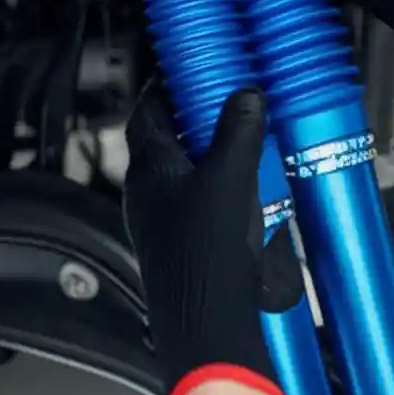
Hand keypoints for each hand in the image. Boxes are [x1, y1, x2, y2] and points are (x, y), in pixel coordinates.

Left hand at [125, 87, 294, 394]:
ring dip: (210, 158)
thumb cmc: (207, 252)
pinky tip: (248, 197)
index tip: (189, 71)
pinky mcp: (179, 249)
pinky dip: (218, 191)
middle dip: (195, 123)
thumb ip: (240, 130)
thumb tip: (246, 96)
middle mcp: (145, 196)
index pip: (147, 113)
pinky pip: (195, 206)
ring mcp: (160, 225)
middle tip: (227, 106)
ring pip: (182, 177)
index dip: (166, 87)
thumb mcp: (233, 176)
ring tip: (246, 149)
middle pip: (165, 143)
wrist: (206, 323)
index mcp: (148, 170)